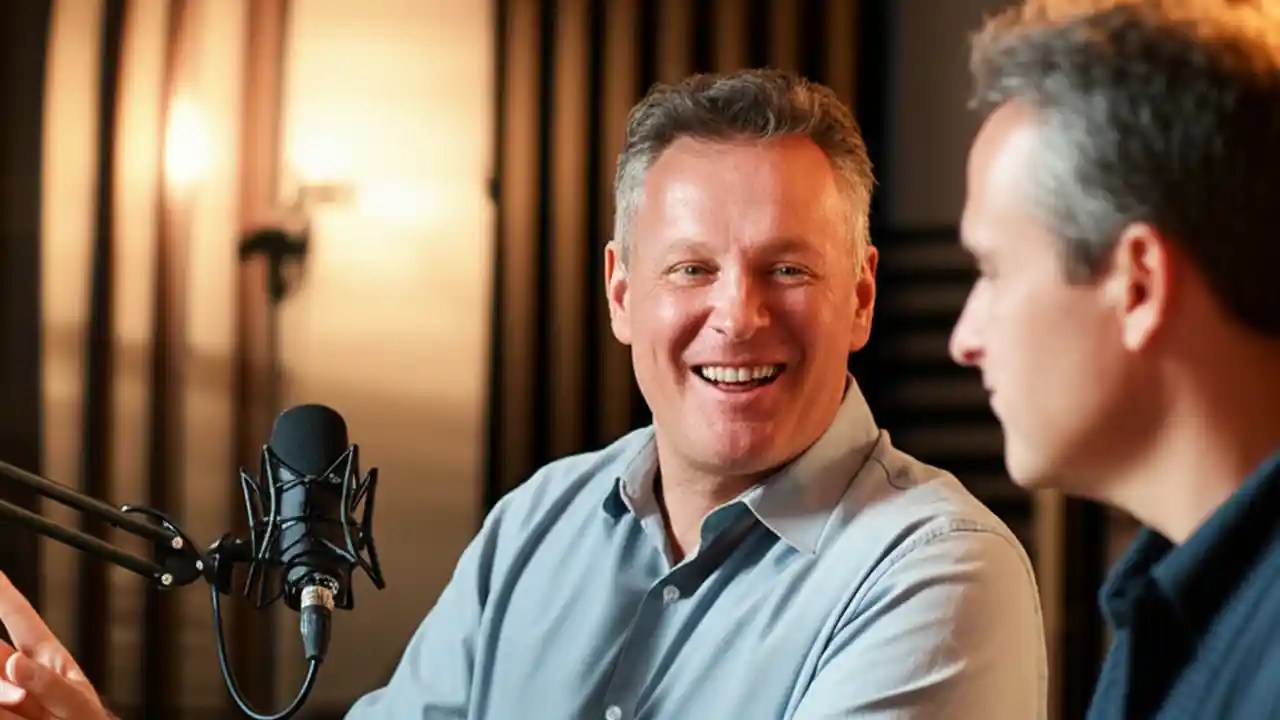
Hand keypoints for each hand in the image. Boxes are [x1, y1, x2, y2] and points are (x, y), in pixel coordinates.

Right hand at [0, 571, 112, 719]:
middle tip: (18, 692)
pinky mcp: (2, 714)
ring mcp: (6, 695)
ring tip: (19, 704)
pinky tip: (15, 711)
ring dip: (1, 691)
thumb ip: (50, 685)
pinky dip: (4, 709)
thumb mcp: (78, 707)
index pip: (20, 616)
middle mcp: (17, 674)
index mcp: (45, 659)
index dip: (2, 591)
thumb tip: (15, 662)